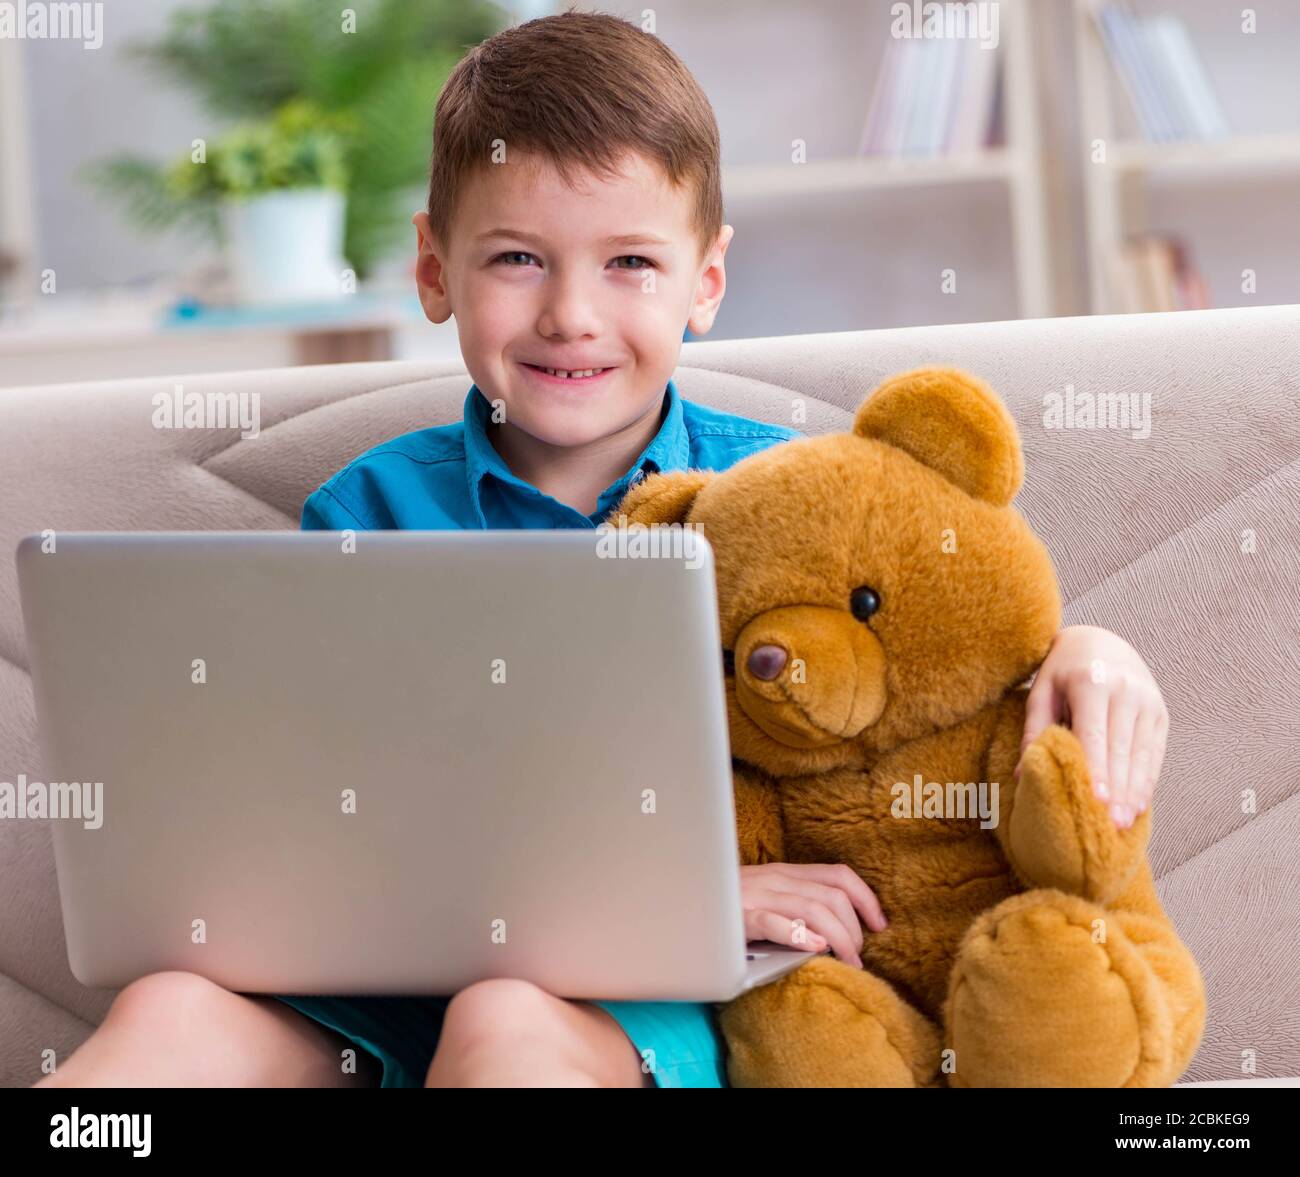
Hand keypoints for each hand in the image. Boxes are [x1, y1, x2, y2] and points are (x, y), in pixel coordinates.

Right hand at [739, 862, 886, 967]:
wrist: (683, 902)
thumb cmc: (727, 907)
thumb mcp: (766, 898)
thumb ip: (795, 904)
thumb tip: (832, 931)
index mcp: (785, 873)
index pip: (838, 875)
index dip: (867, 898)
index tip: (880, 925)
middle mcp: (776, 879)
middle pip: (833, 895)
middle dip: (855, 928)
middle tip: (858, 956)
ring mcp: (757, 895)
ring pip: (812, 908)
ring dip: (838, 937)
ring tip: (847, 961)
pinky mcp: (739, 916)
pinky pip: (774, 921)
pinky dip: (799, 934)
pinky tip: (815, 950)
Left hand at [1016, 624, 1168, 828]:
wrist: (1100, 640)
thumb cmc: (1062, 670)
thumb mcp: (1042, 690)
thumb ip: (1034, 729)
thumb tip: (1023, 773)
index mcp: (1091, 681)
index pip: (1094, 733)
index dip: (1096, 768)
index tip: (1095, 800)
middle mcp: (1126, 690)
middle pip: (1121, 749)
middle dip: (1116, 790)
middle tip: (1108, 825)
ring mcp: (1147, 701)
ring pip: (1141, 754)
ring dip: (1133, 791)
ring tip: (1123, 823)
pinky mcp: (1160, 712)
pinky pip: (1154, 752)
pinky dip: (1146, 780)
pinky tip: (1137, 805)